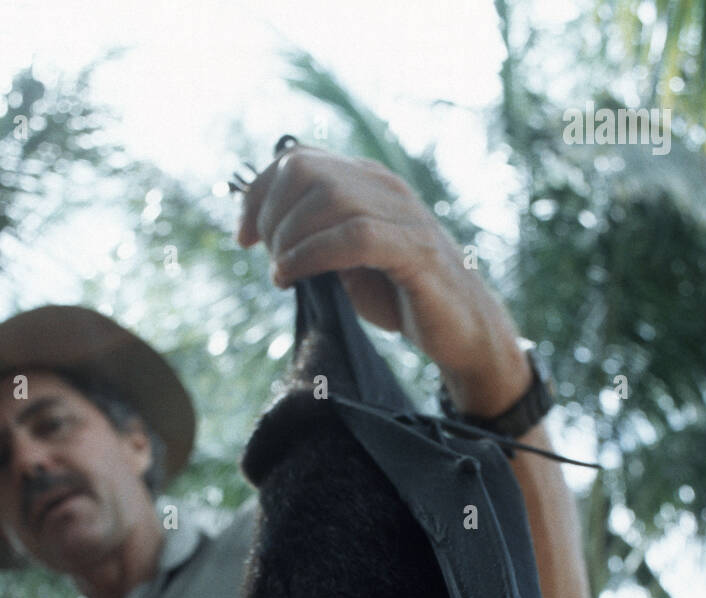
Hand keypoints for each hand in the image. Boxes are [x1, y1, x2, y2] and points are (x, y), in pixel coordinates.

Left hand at [234, 141, 529, 413]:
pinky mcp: (415, 251)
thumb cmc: (402, 296)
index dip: (259, 192)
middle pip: (306, 171)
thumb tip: (267, 232)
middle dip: (271, 215)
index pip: (298, 158)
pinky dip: (313, 254)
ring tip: (281, 274)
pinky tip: (294, 276)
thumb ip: (316, 236)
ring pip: (328, 198)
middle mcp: (384, 187)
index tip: (242, 236)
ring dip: (289, 239)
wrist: (462, 330)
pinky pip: (355, 236)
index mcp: (366, 183)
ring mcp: (403, 215)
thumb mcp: (347, 259)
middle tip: (268, 259)